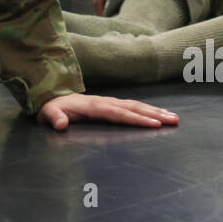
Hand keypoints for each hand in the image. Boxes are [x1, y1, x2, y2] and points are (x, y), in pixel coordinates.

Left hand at [39, 93, 178, 129]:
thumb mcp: (48, 113)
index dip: (136, 119)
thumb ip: (54, 118)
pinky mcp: (112, 104)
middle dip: (154, 114)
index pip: (119, 113)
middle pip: (133, 108)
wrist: (53, 97)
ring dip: (155, 111)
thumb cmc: (53, 108)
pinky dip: (148, 109)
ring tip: (174, 117)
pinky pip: (133, 106)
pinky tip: (160, 114)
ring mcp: (110, 102)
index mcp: (94, 106)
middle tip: (173, 120)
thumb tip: (60, 124)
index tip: (154, 124)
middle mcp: (105, 102)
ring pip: (136, 106)